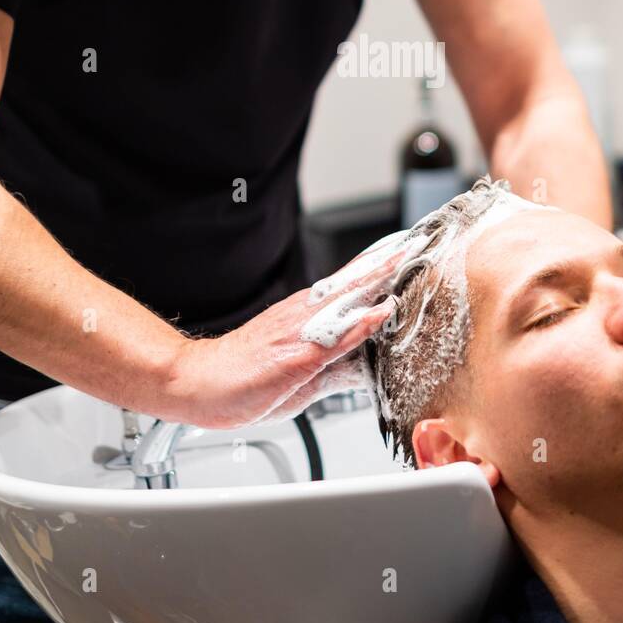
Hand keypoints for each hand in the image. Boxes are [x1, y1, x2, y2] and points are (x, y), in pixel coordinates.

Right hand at [173, 243, 408, 427]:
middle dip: (390, 260)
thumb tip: (369, 363)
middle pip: (356, 280)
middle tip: (422, 239)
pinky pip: (334, 337)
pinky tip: (381, 312)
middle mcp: (307, 313)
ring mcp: (302, 331)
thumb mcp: (304, 371)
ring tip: (410, 258)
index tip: (413, 246)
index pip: (353, 282)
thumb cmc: (246, 376)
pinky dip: (360, 324)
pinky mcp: (297, 356)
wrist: (200, 383)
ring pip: (348, 298)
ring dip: (380, 278)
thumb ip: (338, 364)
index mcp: (309, 313)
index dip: (383, 263)